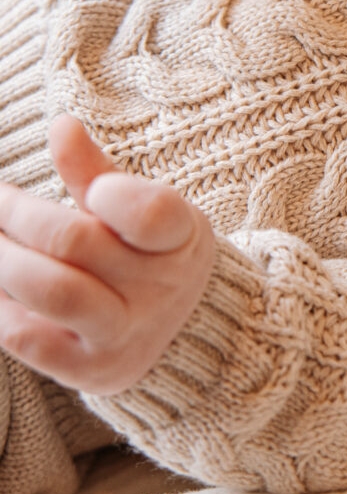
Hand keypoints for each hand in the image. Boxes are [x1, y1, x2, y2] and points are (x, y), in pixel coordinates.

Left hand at [0, 116, 213, 394]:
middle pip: (75, 241)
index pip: (150, 213)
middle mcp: (160, 289)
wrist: (182, 337)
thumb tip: (62, 124)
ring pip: (52, 290)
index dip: (110, 194)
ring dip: (4, 259)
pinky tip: (0, 287)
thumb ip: (99, 174)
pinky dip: (0, 308)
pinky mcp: (91, 369)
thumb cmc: (151, 256)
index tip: (89, 192)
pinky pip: (28, 337)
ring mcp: (126, 332)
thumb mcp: (147, 211)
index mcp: (180, 240)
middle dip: (16, 213)